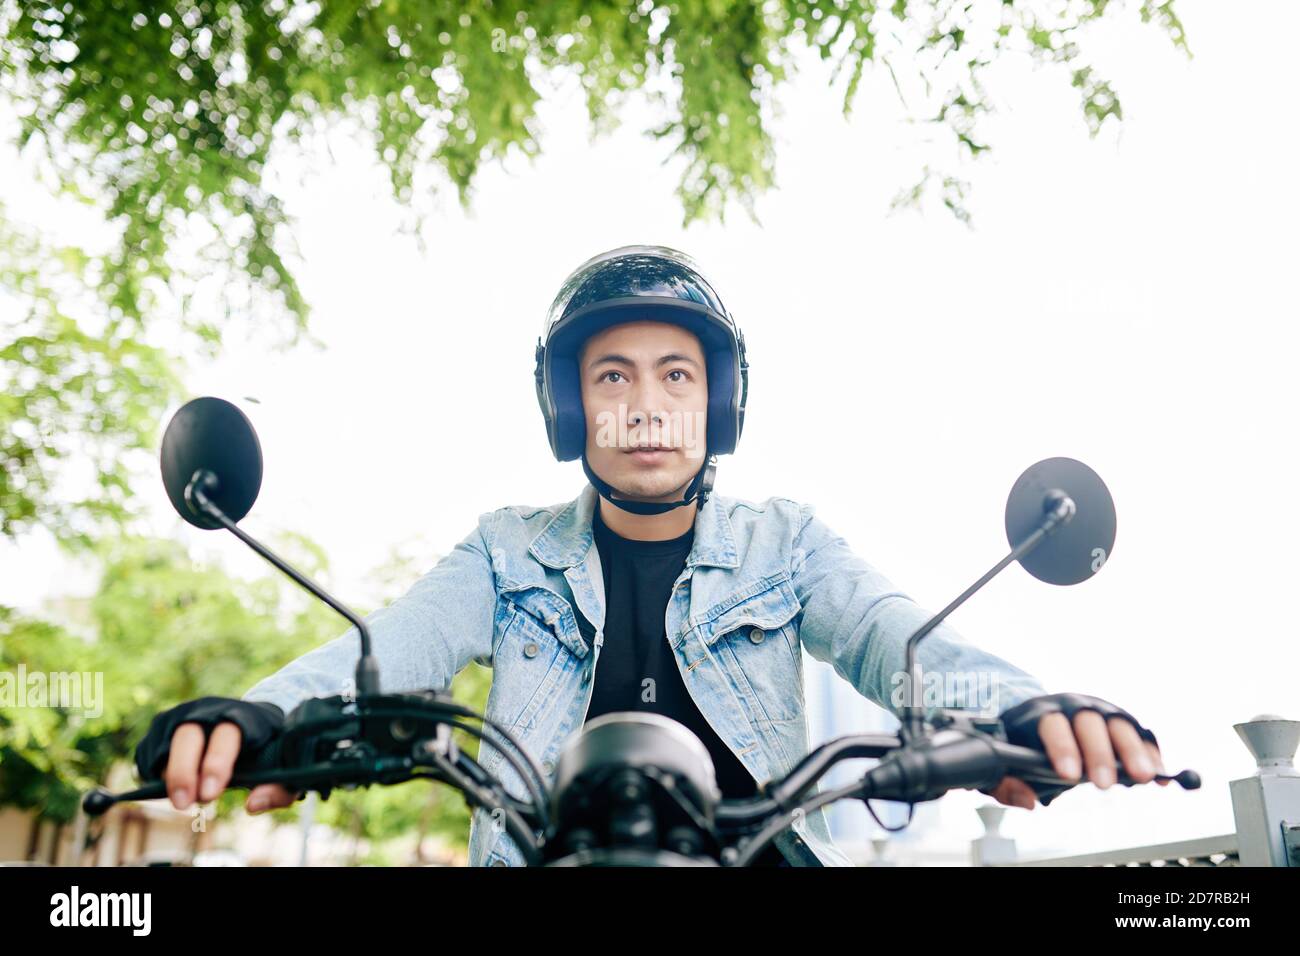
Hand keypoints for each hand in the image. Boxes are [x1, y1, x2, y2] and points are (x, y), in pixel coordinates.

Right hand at [163, 721, 300, 813]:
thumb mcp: (284, 769)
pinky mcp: (161, 728)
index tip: (210, 795)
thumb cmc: (267, 750)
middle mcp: (209, 710)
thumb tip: (252, 806)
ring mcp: (182, 716)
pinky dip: (153, 773)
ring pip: (165, 744)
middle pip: (188, 734)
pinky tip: (167, 789)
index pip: (228, 733)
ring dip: (167, 775)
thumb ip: (278, 789)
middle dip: (183, 771)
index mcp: (244, 715)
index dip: (216, 762)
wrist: (247, 724)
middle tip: (184, 805)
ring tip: (179, 800)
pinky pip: (149, 753)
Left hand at [988, 710, 1166, 809]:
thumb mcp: (1000, 764)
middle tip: (1104, 786)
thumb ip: (1005, 784)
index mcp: (1037, 714)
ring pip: (1118, 724)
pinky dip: (1151, 753)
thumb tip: (1028, 800)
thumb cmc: (1016, 747)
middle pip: (1088, 723)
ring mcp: (1098, 711)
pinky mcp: (1120, 722)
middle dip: (1099, 754)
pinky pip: (1140, 734)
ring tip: (1143, 778)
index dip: (1062, 748)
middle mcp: (1071, 706)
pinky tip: (1160, 775)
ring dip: (1132, 751)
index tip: (1070, 776)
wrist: (1033, 722)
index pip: (1050, 725)